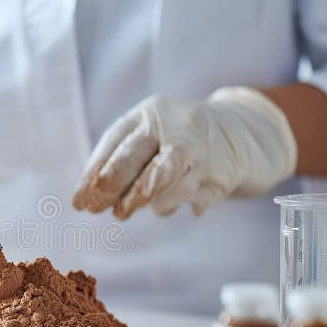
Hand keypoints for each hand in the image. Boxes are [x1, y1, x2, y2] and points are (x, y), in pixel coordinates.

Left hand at [72, 87, 296, 218]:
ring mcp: (201, 150)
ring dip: (138, 200)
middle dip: (109, 186)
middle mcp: (175, 127)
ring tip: (122, 212)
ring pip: (160, 180)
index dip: (93, 174)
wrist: (246, 133)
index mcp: (150, 113)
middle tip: (95, 209)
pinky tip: (165, 207)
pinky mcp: (220, 176)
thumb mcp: (152, 134)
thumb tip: (87, 196)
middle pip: (133, 157)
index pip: (114, 142)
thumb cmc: (182, 138)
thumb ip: (122, 159)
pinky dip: (171, 206)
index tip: (79, 201)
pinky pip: (187, 198)